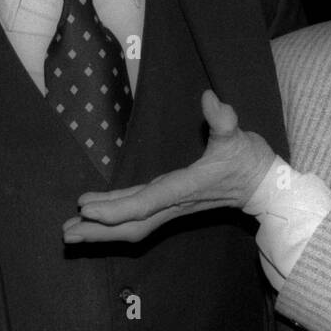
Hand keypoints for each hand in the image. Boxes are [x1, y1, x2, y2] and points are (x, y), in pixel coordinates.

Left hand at [63, 91, 275, 243]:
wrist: (265, 187)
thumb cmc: (250, 161)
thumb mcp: (238, 137)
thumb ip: (223, 119)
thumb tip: (209, 98)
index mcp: (185, 187)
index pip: (146, 203)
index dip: (115, 208)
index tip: (86, 208)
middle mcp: (174, 202)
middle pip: (132, 224)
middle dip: (98, 231)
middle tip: (66, 232)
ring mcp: (171, 206)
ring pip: (132, 224)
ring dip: (101, 231)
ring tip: (71, 232)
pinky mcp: (170, 204)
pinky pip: (138, 217)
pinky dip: (114, 219)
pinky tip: (96, 216)